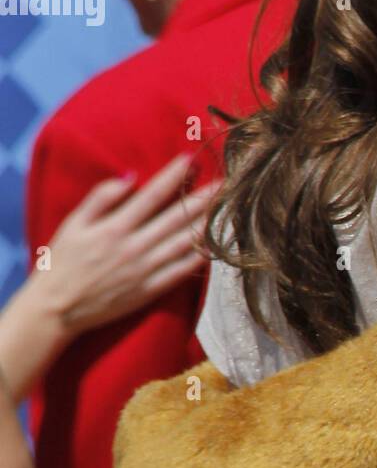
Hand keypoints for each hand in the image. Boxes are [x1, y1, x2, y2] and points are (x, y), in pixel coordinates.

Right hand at [29, 154, 220, 337]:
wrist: (56, 308)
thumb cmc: (62, 262)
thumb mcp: (73, 224)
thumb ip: (101, 198)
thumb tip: (130, 177)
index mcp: (115, 227)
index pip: (152, 195)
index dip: (173, 176)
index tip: (191, 159)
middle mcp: (134, 247)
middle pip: (177, 217)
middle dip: (203, 197)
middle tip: (226, 181)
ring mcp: (144, 270)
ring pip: (185, 243)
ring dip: (208, 224)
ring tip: (228, 208)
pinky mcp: (150, 291)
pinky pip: (181, 272)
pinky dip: (200, 258)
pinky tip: (216, 244)